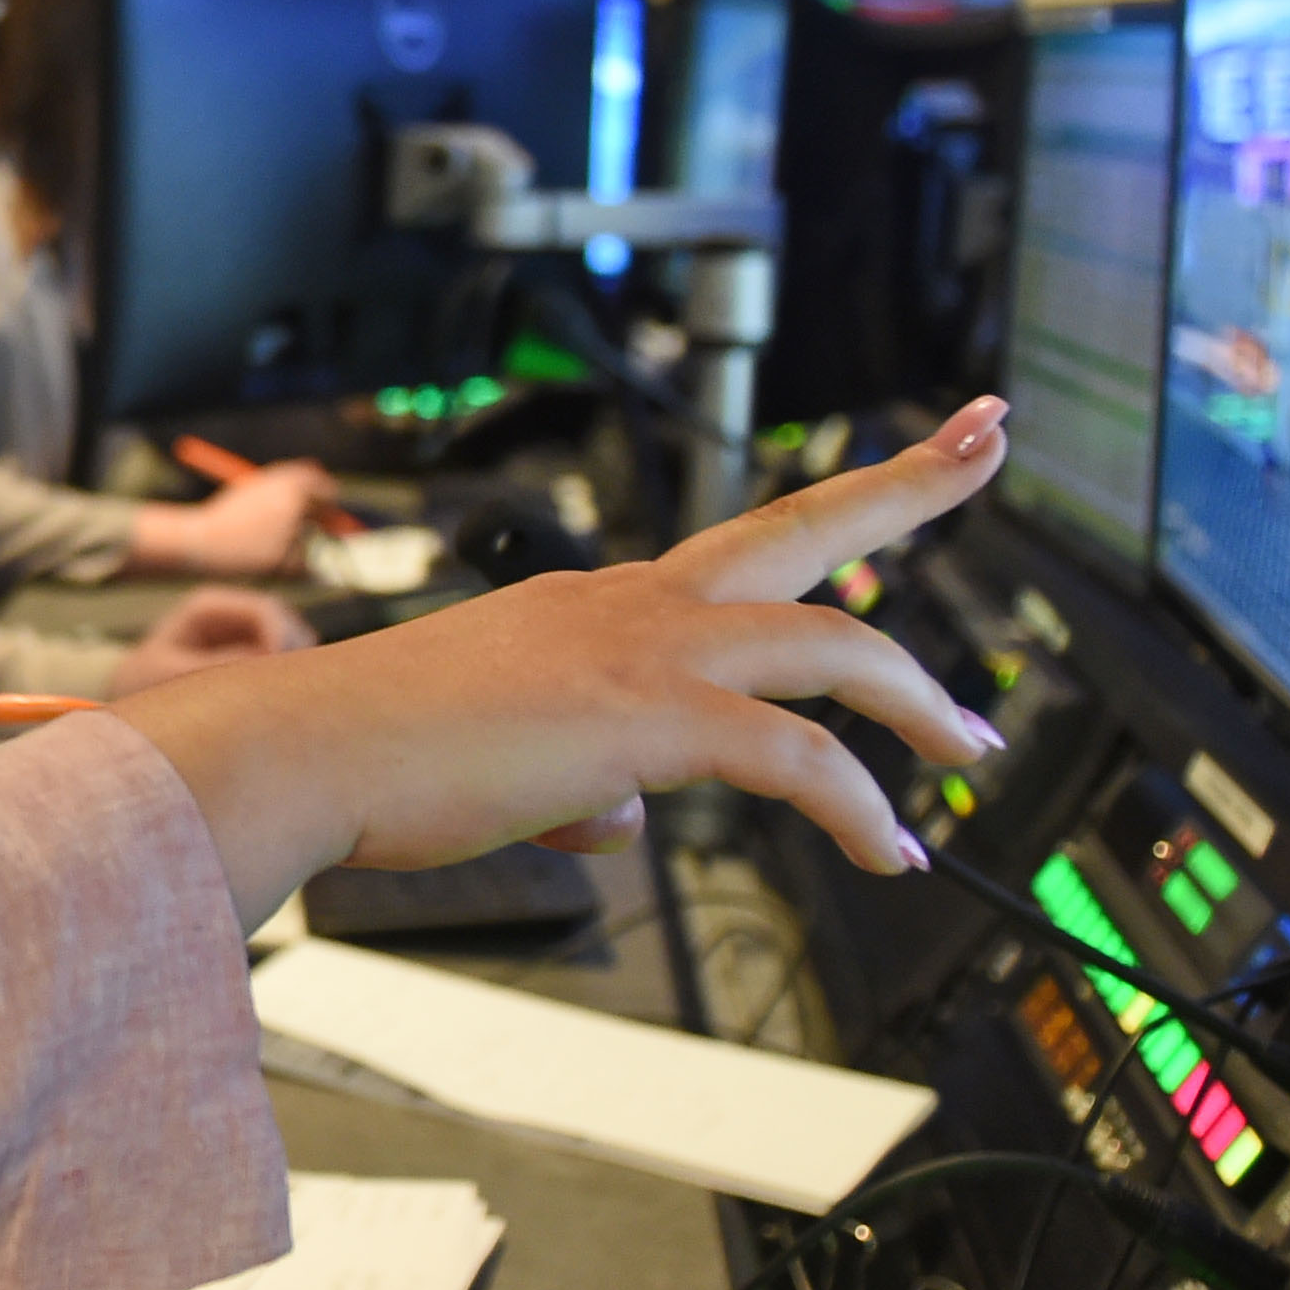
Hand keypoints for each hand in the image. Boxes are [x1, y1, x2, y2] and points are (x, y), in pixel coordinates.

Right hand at [115, 397, 1012, 921]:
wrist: (302, 752)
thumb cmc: (372, 759)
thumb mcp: (500, 763)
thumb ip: (578, 779)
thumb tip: (618, 817)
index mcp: (599, 605)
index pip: (740, 546)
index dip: (833, 504)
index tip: (904, 457)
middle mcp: (630, 604)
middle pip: (803, 527)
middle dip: (909, 481)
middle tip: (987, 438)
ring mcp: (640, 650)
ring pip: (829, 645)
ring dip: (918, 698)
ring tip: (968, 751)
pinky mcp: (643, 718)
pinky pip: (793, 755)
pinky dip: (859, 804)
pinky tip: (888, 850)